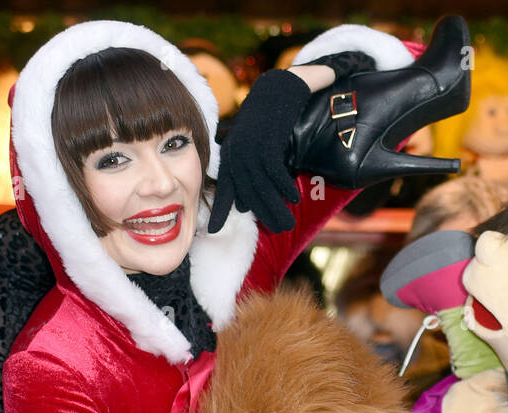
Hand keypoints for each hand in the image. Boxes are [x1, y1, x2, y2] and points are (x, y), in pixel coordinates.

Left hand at [207, 69, 310, 233]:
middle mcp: (236, 154)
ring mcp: (250, 148)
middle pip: (248, 194)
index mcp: (230, 155)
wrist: (276, 86)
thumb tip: (243, 205)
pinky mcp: (266, 142)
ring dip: (276, 208)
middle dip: (264, 215)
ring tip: (288, 223)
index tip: (212, 231)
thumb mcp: (251, 147)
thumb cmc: (266, 118)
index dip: (219, 210)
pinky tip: (294, 199)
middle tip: (280, 230)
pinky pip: (274, 172)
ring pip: (262, 188)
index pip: (223, 189)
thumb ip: (247, 175)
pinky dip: (284, 187)